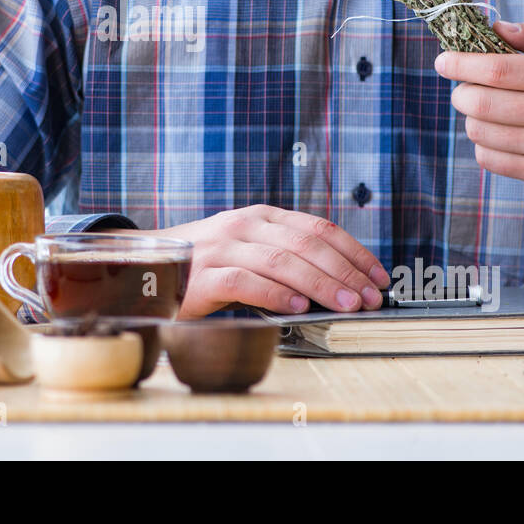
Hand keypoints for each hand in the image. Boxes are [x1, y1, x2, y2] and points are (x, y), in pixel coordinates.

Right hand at [157, 204, 391, 318]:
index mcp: (261, 217)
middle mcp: (243, 226)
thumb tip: (339, 284)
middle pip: (306, 244)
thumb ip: (285, 259)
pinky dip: (274, 292)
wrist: (145, 266)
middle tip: (368, 297)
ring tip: (345, 304)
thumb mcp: (248, 251)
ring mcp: (221, 248)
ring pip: (281, 260)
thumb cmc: (206, 266)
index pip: (318, 229)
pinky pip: (244, 281)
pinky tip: (296, 305)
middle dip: (344, 271)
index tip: (378, 276)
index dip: (354, 252)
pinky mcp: (202, 275)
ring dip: (320, 283)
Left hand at [433, 20, 523, 199]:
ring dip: (472, 118)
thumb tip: (495, 28)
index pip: (498, 70)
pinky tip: (497, 132)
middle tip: (463, 87)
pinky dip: (483, 143)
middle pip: (481, 103)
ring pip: (480, 132)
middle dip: (460, 92)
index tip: (442, 60)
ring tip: (487, 109)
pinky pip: (490, 160)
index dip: (461, 64)